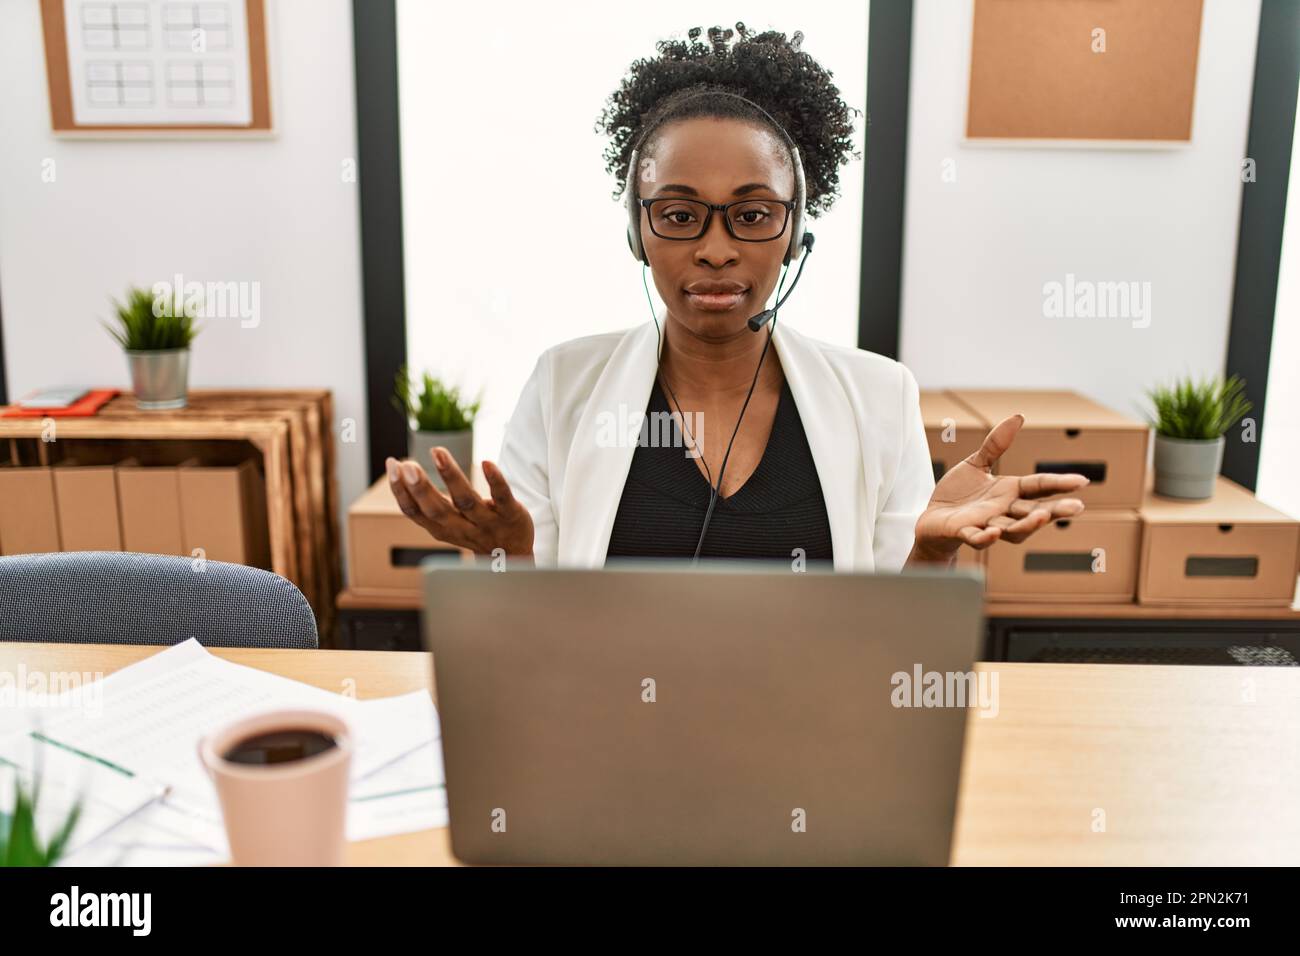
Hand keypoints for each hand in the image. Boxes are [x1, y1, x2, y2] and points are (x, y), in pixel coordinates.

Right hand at [386, 448, 533, 557]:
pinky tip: (486, 462)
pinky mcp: (511, 516)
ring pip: (467, 501)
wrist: (513, 557)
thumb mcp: (447, 523)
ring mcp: (488, 523)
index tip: (392, 464)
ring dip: (451, 477)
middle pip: (438, 510)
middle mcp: (462, 528)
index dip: (401, 490)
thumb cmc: (474, 532)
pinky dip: (495, 481)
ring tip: (437, 452)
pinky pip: (502, 498)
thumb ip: (427, 502)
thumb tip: (398, 469)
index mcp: (442, 529)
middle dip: (421, 488)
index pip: (416, 512)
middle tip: (408, 465)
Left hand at [911, 414, 1087, 561]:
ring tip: (1041, 517)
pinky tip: (993, 533)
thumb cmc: (958, 495)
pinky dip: (985, 537)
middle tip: (1076, 508)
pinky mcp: (964, 532)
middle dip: (1055, 511)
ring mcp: (985, 524)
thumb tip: (1018, 417)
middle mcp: (1003, 510)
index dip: (1060, 484)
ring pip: (1012, 530)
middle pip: (1033, 512)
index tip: (1082, 481)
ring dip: (1027, 525)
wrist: (932, 518)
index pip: (1039, 487)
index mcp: (1009, 492)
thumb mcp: (976, 464)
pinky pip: (977, 538)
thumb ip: (995, 445)